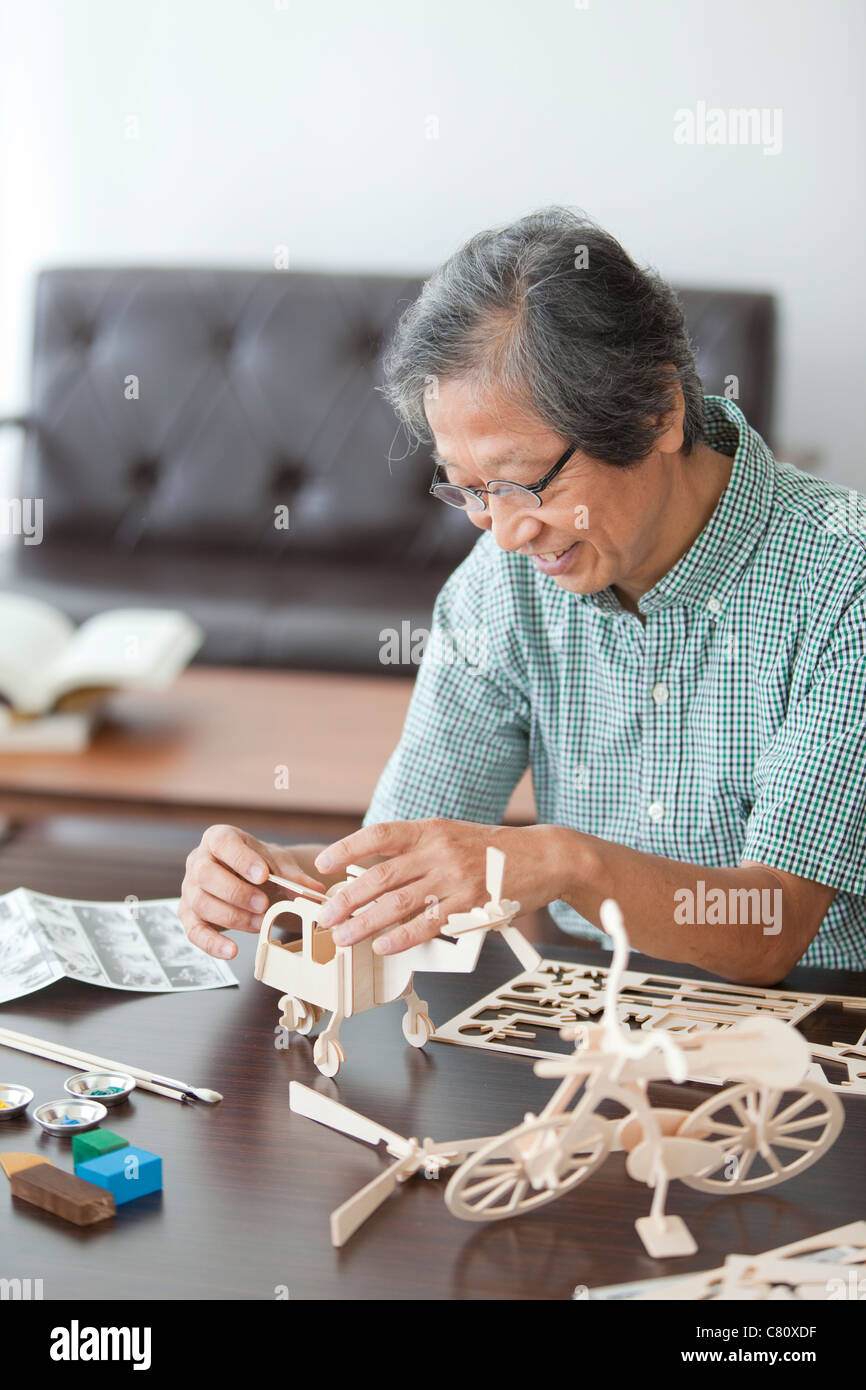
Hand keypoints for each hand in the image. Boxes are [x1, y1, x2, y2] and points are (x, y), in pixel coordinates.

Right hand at [180, 824, 326, 958]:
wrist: (252, 880)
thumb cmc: (261, 867)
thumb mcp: (278, 864)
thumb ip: (293, 875)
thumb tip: (314, 890)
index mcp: (219, 838)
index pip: (222, 843)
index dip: (241, 859)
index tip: (263, 875)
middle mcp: (198, 860)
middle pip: (206, 875)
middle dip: (236, 892)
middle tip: (264, 904)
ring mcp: (190, 888)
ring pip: (201, 903)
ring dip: (232, 916)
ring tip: (259, 924)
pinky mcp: (189, 915)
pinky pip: (194, 931)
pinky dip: (212, 943)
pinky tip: (232, 951)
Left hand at [313, 818, 567, 954]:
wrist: (543, 856)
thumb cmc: (492, 850)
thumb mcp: (451, 835)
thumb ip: (417, 850)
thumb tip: (373, 872)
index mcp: (430, 830)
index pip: (379, 835)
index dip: (347, 849)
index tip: (323, 864)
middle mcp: (439, 851)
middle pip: (381, 876)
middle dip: (347, 899)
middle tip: (326, 917)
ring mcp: (455, 878)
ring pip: (398, 904)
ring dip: (365, 923)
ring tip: (344, 937)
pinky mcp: (470, 905)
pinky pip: (428, 924)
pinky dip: (402, 937)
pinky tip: (383, 945)